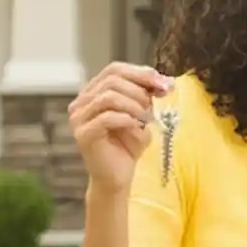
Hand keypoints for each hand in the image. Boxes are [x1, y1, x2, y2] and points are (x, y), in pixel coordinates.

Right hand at [67, 63, 173, 195]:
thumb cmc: (128, 145)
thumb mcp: (142, 114)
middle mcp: (81, 102)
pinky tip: (136, 127)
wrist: (118, 177)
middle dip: (140, 89)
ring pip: (108, 96)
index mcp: (93, 93)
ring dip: (134, 105)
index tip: (165, 84)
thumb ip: (148, 95)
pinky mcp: (83, 135)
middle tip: (154, 105)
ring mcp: (79, 118)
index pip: (115, 69)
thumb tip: (167, 81)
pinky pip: (106, 117)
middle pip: (112, 79)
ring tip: (146, 119)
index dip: (141, 72)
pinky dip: (127, 119)